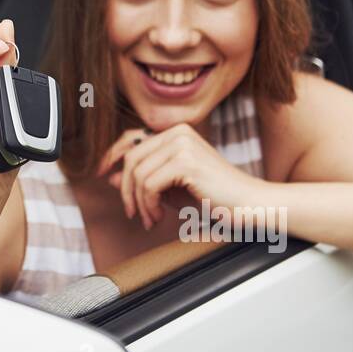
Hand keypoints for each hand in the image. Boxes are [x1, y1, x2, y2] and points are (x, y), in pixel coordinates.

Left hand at [98, 124, 267, 230]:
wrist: (250, 206)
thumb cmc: (215, 199)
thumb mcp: (171, 189)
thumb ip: (142, 180)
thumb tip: (110, 177)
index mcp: (176, 133)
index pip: (131, 140)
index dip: (111, 157)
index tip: (102, 176)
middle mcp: (178, 132)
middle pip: (131, 159)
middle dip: (127, 190)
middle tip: (135, 214)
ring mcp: (182, 144)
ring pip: (138, 174)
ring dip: (141, 203)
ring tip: (152, 219)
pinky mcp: (186, 161)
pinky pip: (149, 184)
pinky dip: (149, 204)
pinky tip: (160, 216)